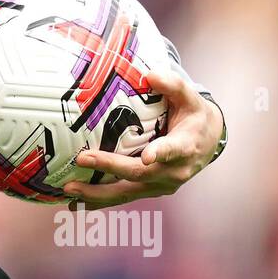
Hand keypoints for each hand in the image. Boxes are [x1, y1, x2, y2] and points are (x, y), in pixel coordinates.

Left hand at [62, 68, 224, 209]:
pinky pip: (124, 197)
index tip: (148, 157)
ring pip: (129, 193)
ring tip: (70, 191)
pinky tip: (76, 204)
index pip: (173, 150)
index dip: (161, 154)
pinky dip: (100, 201)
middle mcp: (174, 171)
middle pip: (140, 174)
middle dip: (111, 168)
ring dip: (98, 195)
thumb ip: (173, 85)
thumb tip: (150, 75)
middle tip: (82, 159)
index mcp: (186, 146)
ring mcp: (162, 185)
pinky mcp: (150, 190)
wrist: (206, 143)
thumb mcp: (189, 97)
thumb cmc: (194, 116)